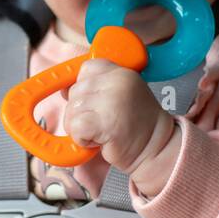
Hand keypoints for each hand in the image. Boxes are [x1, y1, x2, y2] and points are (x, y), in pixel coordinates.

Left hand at [63, 59, 175, 173]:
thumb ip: (94, 87)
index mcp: (120, 72)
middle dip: (81, 112)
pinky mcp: (106, 122)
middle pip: (75, 92)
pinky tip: (100, 140)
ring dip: (80, 128)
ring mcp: (112, 100)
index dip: (84, 88)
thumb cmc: (135, 124)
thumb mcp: (118, 95)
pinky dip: (82, 139)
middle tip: (103, 122)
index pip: (86, 69)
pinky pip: (75, 127)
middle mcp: (117, 81)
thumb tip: (61, 88)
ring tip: (103, 132)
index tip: (94, 103)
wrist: (156, 148)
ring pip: (71, 110)